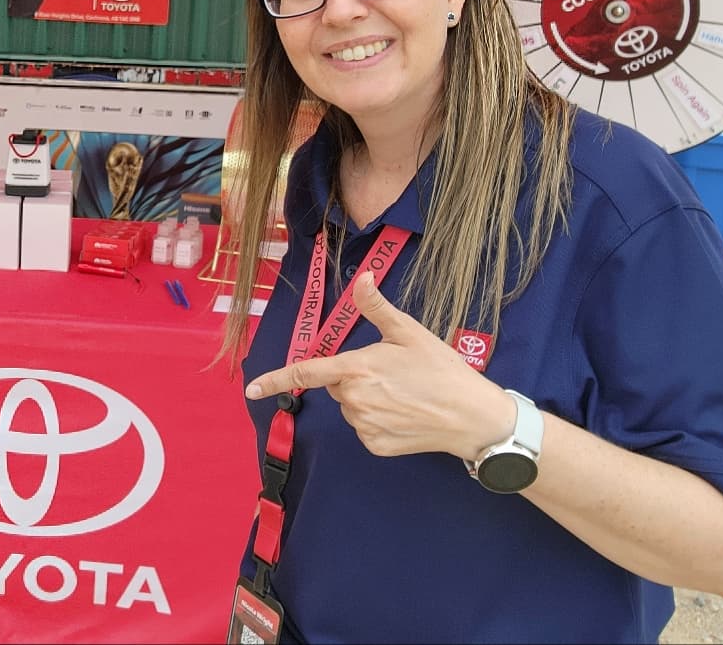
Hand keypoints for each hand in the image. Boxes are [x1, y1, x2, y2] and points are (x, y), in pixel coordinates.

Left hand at [244, 273, 514, 460]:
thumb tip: (362, 277)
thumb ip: (376, 307)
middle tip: (391, 374)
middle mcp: (353, 399)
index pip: (306, 372)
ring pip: (350, 407)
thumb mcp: (409, 332)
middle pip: (336, 385)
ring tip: (403, 394)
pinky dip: (378, 420)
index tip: (251, 388)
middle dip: (353, 377)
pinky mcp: (375, 445)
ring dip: (366, 399)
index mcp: (356, 368)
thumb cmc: (441, 370)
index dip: (275, 379)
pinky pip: (364, 428)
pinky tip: (404, 415)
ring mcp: (363, 425)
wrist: (471, 417)